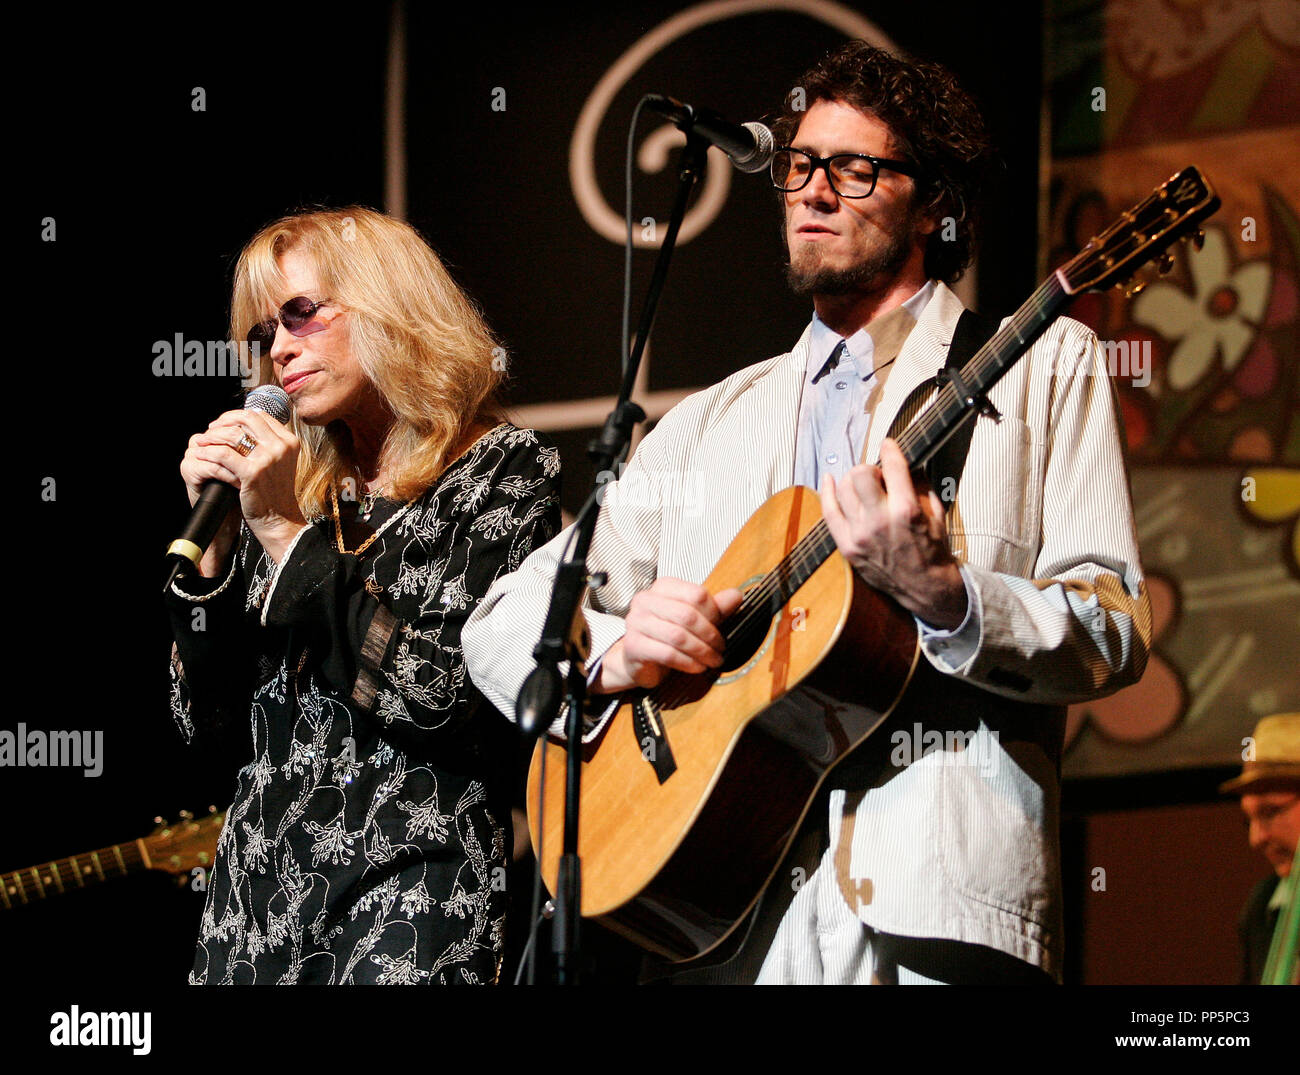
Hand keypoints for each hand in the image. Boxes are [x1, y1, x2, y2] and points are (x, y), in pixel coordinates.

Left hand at [182, 408, 306, 563]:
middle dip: (224, 421)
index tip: (224, 424)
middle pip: (247, 418)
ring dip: (212, 436)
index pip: (259, 415)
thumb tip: (242, 426)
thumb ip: (267, 444)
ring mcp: (268, 459)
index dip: (237, 416)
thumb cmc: (275, 492)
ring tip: (202, 442)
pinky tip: (202, 455)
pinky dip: (208, 452)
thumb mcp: (279, 462)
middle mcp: (281, 447)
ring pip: (232, 434)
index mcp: (289, 441)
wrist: (279, 519)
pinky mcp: (252, 472)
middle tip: (211, 430)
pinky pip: (223, 454)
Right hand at [594, 578, 744, 692]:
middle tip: (720, 649)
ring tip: (713, 660)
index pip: (696, 594)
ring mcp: (636, 622)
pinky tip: (697, 667)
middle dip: (709, 635)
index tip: (721, 627)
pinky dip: (688, 663)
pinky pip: (667, 654)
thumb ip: (714, 607)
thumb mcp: (693, 619)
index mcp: (663, 587)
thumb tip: (736, 596)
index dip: (714, 613)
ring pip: (678, 636)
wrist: (639, 660)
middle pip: (687, 615)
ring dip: (701, 651)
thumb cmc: (666, 636)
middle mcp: (645, 600)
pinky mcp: (633, 645)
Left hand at [819, 437, 967, 629]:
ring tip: (862, 486)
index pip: (892, 466)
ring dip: (852, 481)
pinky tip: (829, 480)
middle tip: (877, 476)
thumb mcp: (936, 511)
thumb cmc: (932, 549)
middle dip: (869, 468)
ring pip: (843, 489)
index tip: (888, 444)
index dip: (889, 449)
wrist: (924, 587)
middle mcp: (880, 521)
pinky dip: (826, 492)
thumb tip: (904, 462)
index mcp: (907, 510)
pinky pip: (828, 512)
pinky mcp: (848, 546)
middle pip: (860, 474)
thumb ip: (919, 484)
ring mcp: (860, 535)